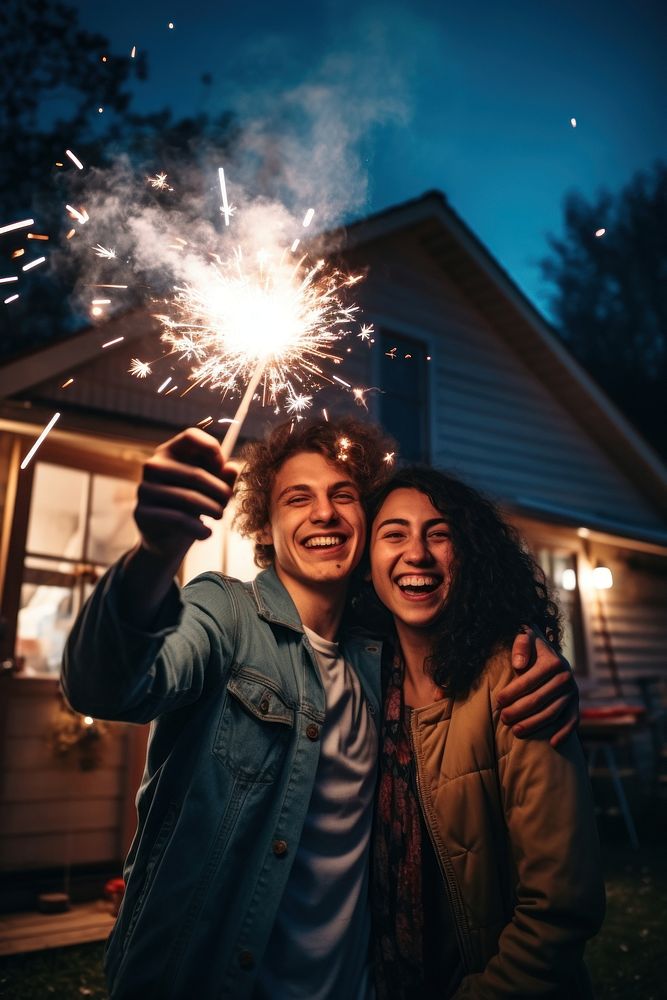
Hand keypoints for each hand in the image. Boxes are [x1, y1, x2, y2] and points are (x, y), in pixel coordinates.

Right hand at [135, 427, 237, 565]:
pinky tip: (207, 533)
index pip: (190, 436)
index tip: (223, 467)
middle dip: (219, 490)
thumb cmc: (192, 506)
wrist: (167, 539)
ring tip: (220, 516)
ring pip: (188, 498)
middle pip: (195, 473)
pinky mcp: (141, 512)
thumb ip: (222, 477)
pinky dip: (198, 528)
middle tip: (228, 501)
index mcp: (170, 451)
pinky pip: (177, 519)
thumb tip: (232, 468)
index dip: (212, 448)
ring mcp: (144, 489)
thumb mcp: (211, 489)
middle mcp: (153, 466)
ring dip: (212, 509)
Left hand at [497, 627, 578, 747]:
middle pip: (539, 700)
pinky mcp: (575, 703)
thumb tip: (519, 665)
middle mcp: (566, 677)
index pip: (529, 680)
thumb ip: (521, 645)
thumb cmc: (531, 646)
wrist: (547, 650)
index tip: (498, 701)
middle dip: (519, 711)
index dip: (512, 691)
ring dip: (534, 724)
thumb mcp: (525, 636)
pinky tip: (552, 743)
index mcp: (553, 662)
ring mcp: (572, 692)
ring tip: (516, 732)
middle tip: (504, 719)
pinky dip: (564, 733)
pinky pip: (572, 720)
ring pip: (552, 713)